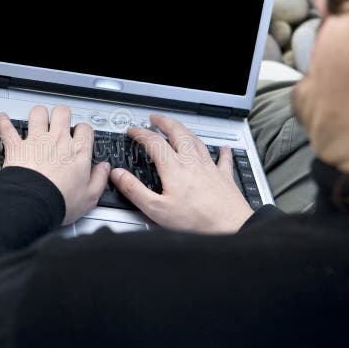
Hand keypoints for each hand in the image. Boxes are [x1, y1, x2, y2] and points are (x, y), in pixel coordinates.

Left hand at [0, 105, 109, 224]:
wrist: (33, 204)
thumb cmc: (59, 201)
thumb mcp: (90, 196)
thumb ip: (99, 179)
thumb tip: (105, 169)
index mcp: (77, 152)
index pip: (85, 129)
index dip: (83, 131)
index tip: (81, 137)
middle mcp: (57, 141)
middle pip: (62, 112)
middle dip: (62, 114)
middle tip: (61, 121)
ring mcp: (36, 141)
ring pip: (38, 113)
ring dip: (38, 114)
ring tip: (38, 117)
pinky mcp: (17, 147)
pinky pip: (8, 129)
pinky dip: (4, 122)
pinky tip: (2, 118)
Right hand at [109, 114, 253, 233]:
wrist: (230, 228)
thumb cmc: (196, 221)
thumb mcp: (156, 209)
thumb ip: (134, 190)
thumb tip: (118, 175)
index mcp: (174, 168)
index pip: (154, 142)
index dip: (141, 133)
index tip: (133, 131)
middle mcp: (192, 163)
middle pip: (178, 133)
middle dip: (165, 123)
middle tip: (156, 118)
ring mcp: (210, 168)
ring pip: (197, 141)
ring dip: (185, 131)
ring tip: (178, 127)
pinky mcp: (224, 177)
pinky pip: (223, 159)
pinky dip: (221, 151)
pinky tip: (223, 148)